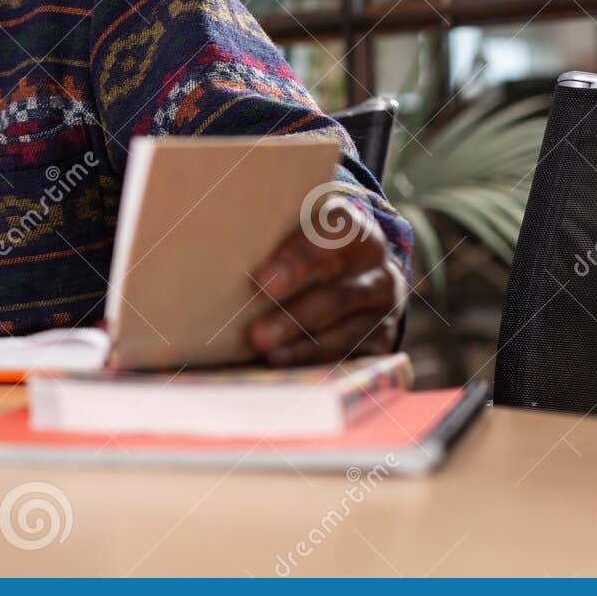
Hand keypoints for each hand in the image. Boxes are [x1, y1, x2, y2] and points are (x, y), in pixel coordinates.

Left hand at [246, 196, 403, 365]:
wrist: (354, 267)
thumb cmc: (305, 246)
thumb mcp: (293, 229)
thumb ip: (266, 235)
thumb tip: (213, 247)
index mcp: (353, 228)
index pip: (335, 234)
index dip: (300, 258)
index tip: (262, 283)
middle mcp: (375, 265)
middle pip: (337, 295)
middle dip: (294, 318)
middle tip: (256, 336)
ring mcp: (384, 303)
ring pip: (347, 330)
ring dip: (305, 347)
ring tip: (269, 356)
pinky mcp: (383, 335)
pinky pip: (356, 356)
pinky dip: (321, 363)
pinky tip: (291, 367)